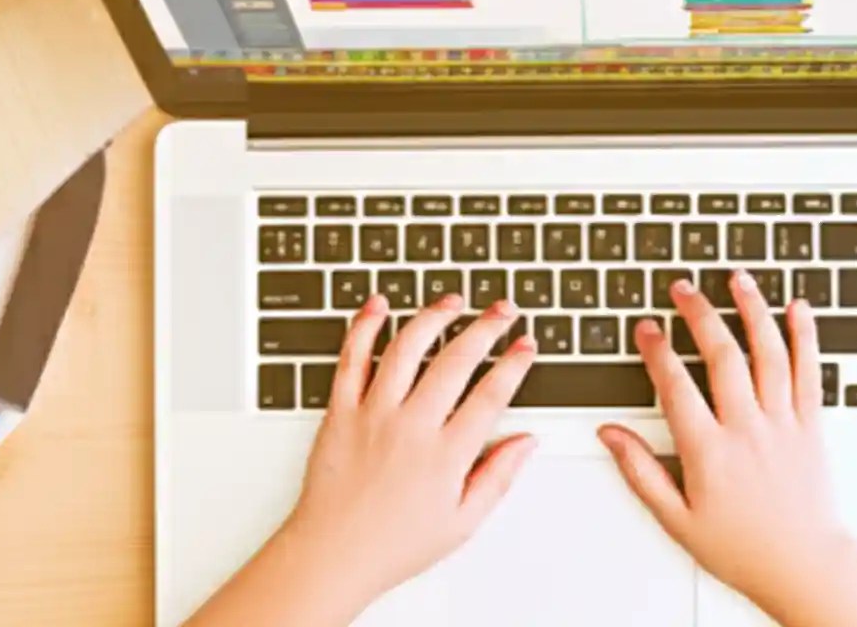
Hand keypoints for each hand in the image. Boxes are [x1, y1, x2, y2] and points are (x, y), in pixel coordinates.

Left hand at [284, 293, 536, 615]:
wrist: (330, 556)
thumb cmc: (393, 545)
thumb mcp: (462, 522)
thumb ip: (498, 477)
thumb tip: (525, 441)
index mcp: (446, 455)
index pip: (492, 394)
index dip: (515, 363)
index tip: (526, 345)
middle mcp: (411, 427)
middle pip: (456, 360)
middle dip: (486, 327)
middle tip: (502, 311)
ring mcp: (373, 415)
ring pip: (406, 348)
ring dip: (433, 316)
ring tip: (453, 301)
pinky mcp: (340, 412)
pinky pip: (351, 359)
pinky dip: (364, 327)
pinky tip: (378, 306)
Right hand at [600, 273, 856, 626]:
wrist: (803, 566)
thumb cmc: (742, 548)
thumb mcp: (676, 518)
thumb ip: (640, 471)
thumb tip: (611, 434)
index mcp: (708, 451)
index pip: (675, 385)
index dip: (656, 350)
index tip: (645, 329)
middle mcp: (747, 429)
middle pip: (721, 355)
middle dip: (699, 314)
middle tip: (683, 289)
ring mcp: (783, 423)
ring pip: (768, 353)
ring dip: (752, 310)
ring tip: (738, 280)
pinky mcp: (812, 426)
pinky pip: (810, 371)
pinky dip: (805, 336)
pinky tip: (798, 310)